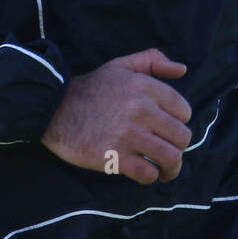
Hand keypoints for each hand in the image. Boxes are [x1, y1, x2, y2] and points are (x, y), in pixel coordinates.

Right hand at [41, 48, 192, 183]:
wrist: (54, 109)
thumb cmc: (90, 89)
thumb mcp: (121, 66)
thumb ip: (152, 61)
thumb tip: (181, 69)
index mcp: (145, 86)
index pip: (184, 111)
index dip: (179, 122)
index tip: (169, 129)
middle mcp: (141, 109)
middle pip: (182, 137)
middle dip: (178, 147)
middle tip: (168, 151)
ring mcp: (128, 134)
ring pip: (170, 158)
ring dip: (171, 168)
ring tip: (164, 170)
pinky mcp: (114, 157)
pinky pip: (148, 174)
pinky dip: (151, 177)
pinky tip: (144, 173)